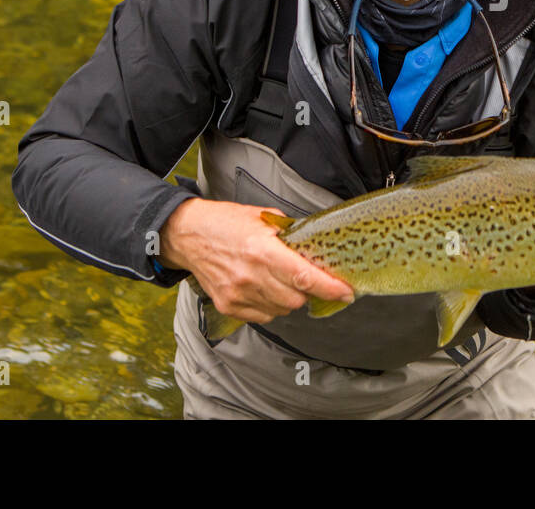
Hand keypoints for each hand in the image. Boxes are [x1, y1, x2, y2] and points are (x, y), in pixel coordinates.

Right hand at [159, 198, 353, 323]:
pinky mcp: (229, 306)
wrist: (187, 235)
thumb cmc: (225, 222)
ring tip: (277, 278)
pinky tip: (262, 287)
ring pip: (282, 310)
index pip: (304, 277)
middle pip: (297, 299)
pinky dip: (270, 305)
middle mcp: (251, 276)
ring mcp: (238, 294)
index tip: (346, 292)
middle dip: (307, 291)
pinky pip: (264, 316)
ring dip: (288, 298)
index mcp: (262, 250)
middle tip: (304, 277)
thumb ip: (290, 235)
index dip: (329, 288)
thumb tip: (316, 249)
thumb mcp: (263, 218)